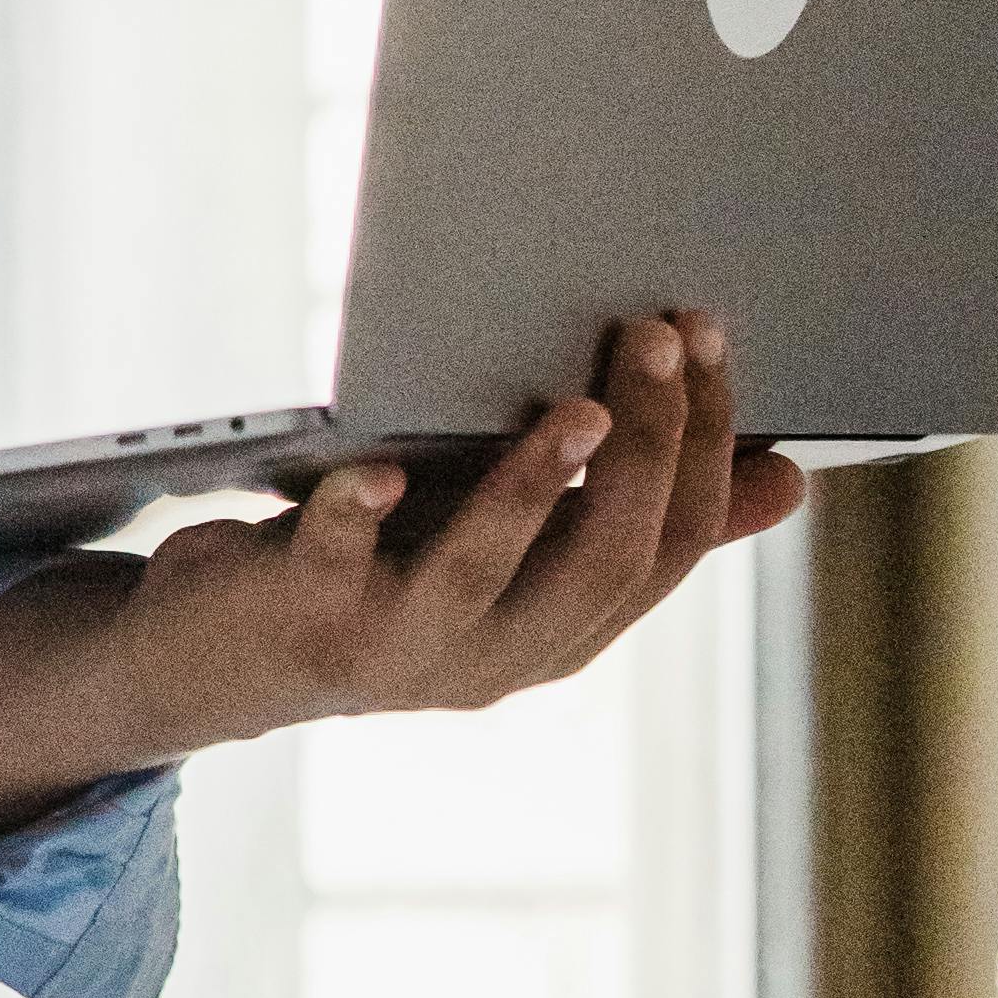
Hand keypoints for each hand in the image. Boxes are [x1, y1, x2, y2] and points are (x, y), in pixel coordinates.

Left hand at [0, 313, 805, 841]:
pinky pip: (338, 564)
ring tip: (579, 406)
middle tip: (659, 335)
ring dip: (537, 484)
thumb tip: (785, 478)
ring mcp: (400, 642)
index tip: (711, 336)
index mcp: (564, 630)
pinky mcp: (305, 615)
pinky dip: (358, 511)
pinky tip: (379, 464)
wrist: (211, 662)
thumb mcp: (517, 552)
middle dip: (645, 447)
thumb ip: (632, 517)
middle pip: (603, 560)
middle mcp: (498, 653)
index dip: (706, 446)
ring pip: (489, 570)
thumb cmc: (379, 574)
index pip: (671, 547)